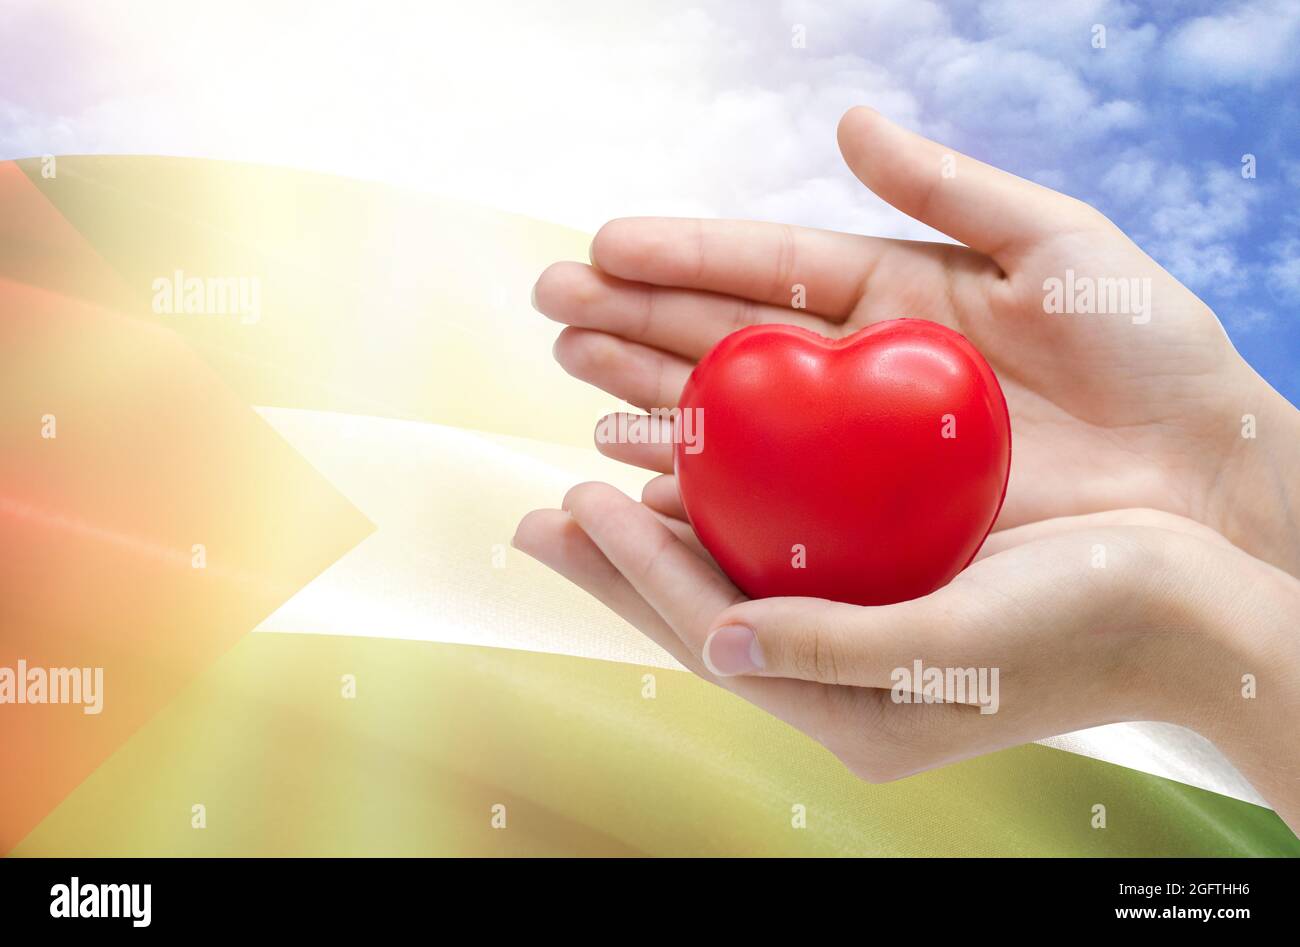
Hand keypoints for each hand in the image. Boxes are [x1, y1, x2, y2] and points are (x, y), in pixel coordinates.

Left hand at [514, 489, 1299, 831]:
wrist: (1189, 616)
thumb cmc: (1092, 626)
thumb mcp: (965, 645)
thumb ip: (838, 651)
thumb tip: (717, 644)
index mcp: (849, 712)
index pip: (710, 634)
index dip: (634, 570)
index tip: (566, 502)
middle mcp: (840, 682)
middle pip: (699, 616)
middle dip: (614, 567)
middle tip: (534, 519)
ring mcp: (859, 640)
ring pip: (730, 584)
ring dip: (654, 543)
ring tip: (582, 502)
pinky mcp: (887, 598)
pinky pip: (782, 560)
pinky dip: (726, 525)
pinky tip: (687, 488)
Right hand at [531, 107, 1299, 576]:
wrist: (1205, 477)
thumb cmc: (1151, 355)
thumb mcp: (1060, 246)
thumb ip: (949, 186)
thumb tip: (845, 120)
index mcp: (891, 294)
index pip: (765, 267)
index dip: (683, 253)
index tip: (602, 245)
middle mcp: (856, 369)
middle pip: (724, 338)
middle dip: (634, 320)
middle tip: (551, 308)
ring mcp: (855, 449)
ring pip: (731, 417)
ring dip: (647, 396)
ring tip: (573, 377)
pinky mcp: (868, 520)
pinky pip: (768, 501)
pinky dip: (703, 488)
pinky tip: (641, 475)